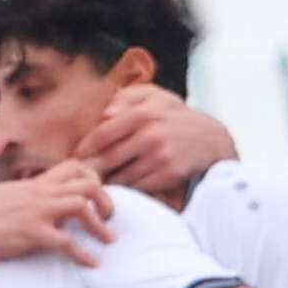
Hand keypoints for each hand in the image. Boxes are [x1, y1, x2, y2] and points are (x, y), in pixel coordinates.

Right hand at [0, 161, 114, 265]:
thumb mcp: (7, 197)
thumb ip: (28, 197)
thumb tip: (40, 203)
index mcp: (35, 184)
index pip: (74, 167)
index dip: (93, 179)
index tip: (97, 198)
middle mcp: (40, 193)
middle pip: (86, 182)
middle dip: (105, 200)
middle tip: (109, 218)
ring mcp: (37, 212)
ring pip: (82, 206)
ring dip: (100, 225)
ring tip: (108, 240)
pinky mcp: (31, 234)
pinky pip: (67, 242)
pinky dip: (84, 255)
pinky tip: (92, 264)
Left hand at [78, 87, 239, 196]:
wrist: (212, 139)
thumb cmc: (177, 116)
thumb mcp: (156, 96)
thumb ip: (127, 98)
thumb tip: (104, 114)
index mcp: (142, 113)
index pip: (102, 133)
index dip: (85, 148)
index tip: (75, 156)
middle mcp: (150, 135)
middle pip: (108, 158)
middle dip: (90, 169)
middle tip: (78, 176)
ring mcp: (160, 157)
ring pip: (121, 176)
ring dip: (106, 183)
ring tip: (93, 186)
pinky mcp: (168, 175)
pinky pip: (138, 187)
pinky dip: (126, 190)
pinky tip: (118, 191)